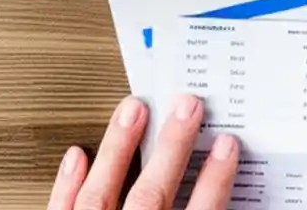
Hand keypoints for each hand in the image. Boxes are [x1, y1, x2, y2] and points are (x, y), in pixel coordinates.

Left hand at [47, 95, 238, 209]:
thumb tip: (238, 202)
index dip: (215, 179)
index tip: (226, 147)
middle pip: (152, 194)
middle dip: (172, 147)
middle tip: (186, 107)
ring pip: (101, 194)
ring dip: (118, 149)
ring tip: (131, 110)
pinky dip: (67, 183)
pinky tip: (76, 155)